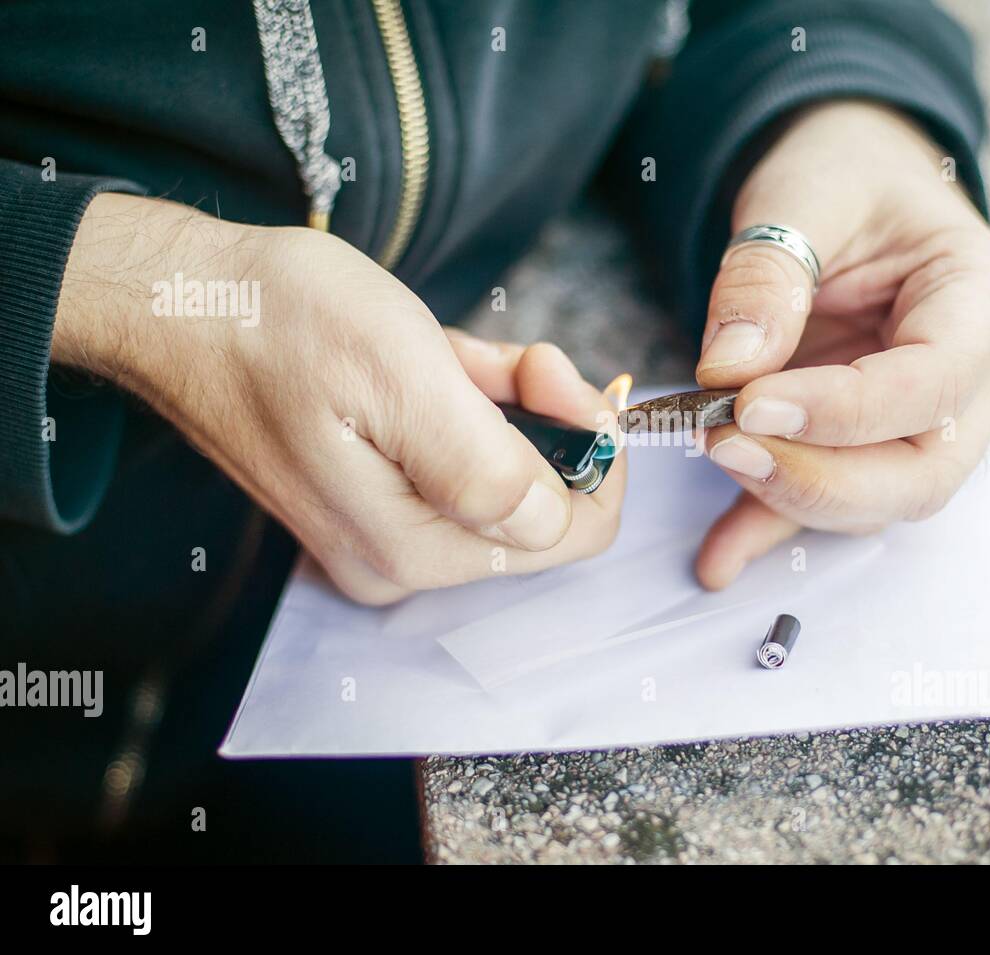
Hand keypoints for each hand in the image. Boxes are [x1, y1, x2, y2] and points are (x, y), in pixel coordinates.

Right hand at [54, 194, 623, 603]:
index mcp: (416, 547)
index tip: (557, 372)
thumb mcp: (401, 376)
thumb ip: (486, 467)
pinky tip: (438, 363)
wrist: (182, 305)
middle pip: (543, 502)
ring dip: (506, 404)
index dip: (591, 445)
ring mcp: (386, 532)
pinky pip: (462, 458)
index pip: (574, 529)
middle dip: (548, 419)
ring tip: (455, 354)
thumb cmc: (280, 323)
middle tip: (514, 356)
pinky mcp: (374, 498)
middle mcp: (404, 559)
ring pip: (506, 472)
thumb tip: (557, 518)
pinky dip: (471, 404)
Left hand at [694, 101, 989, 588]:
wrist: (854, 185)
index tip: (750, 403)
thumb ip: (769, 273)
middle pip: (922, 472)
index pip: (933, 384)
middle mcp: (978, 378)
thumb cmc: (848, 175)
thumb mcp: (804, 193)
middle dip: (819, 477)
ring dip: (787, 497)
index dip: (844, 410)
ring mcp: (933, 424)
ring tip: (706, 456)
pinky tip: (714, 558)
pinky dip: (766, 529)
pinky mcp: (872, 449)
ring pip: (878, 501)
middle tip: (723, 443)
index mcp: (984, 300)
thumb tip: (728, 368)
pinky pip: (826, 505)